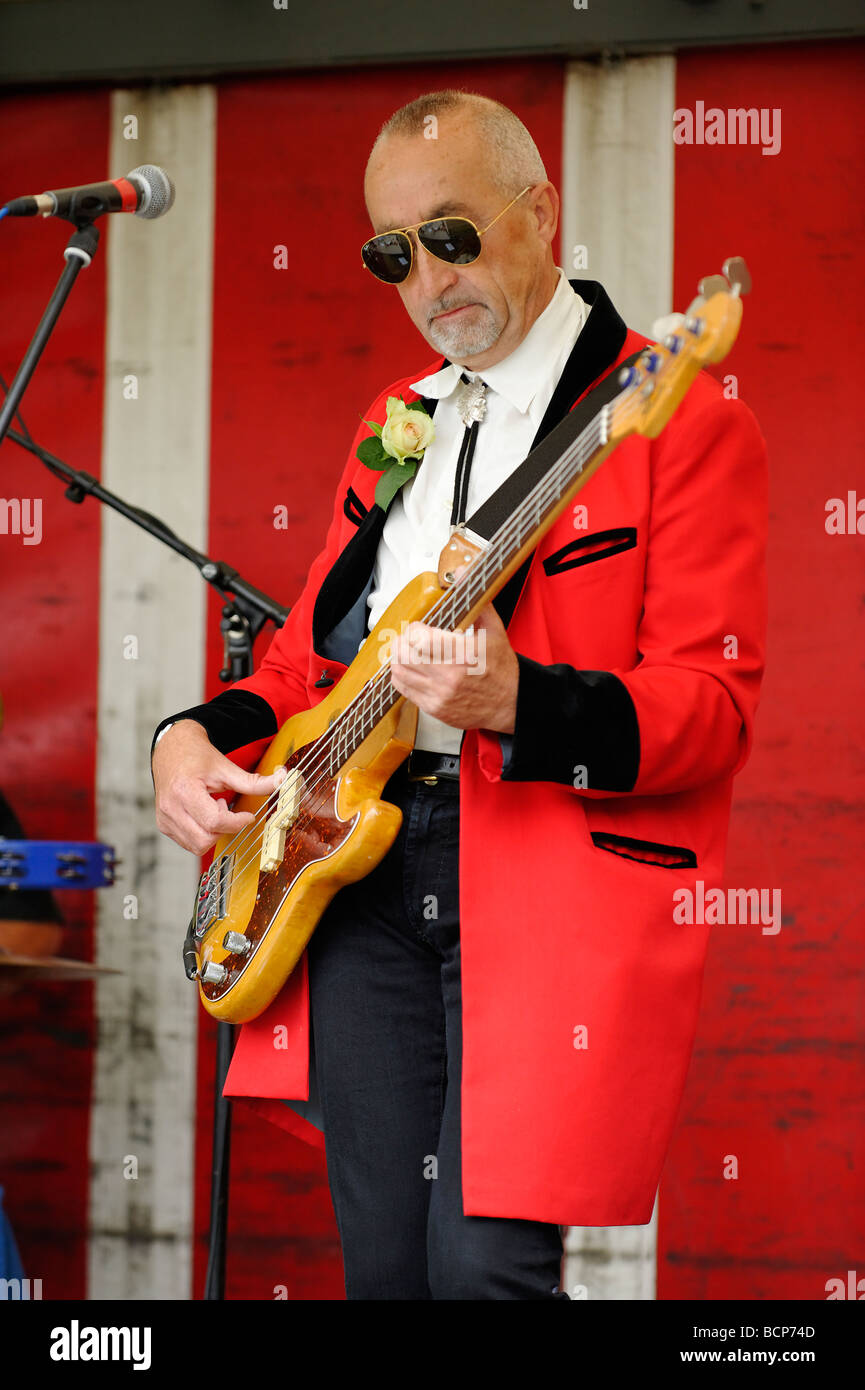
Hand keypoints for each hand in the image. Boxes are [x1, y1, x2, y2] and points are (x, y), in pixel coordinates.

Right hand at [153, 720, 285, 855]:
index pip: (214, 821)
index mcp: (184, 791)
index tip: (247, 816)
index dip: (237, 822)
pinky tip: (203, 814)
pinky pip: (189, 843)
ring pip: (197, 845)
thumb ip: (253, 781)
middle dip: (224, 828)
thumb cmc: (196, 756)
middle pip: (206, 838)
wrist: (171, 749)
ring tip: (213, 809)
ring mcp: (164, 818)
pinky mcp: (163, 825)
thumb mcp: (226, 767)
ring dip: (213, 832)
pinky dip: (202, 833)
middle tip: (225, 807)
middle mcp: (170, 807)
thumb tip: (281, 780)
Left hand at [388, 599, 518, 733]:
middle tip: (410, 638)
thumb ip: (476, 602)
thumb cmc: (501, 669)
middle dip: (402, 641)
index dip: (414, 628)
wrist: (511, 703)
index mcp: (463, 654)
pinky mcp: (434, 708)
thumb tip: (461, 574)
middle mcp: (449, 677)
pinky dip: (403, 676)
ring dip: (399, 658)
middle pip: (403, 655)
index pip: (419, 638)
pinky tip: (413, 669)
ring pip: (399, 672)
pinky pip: (404, 690)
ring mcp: (439, 695)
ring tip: (409, 652)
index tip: (420, 627)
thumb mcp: (494, 631)